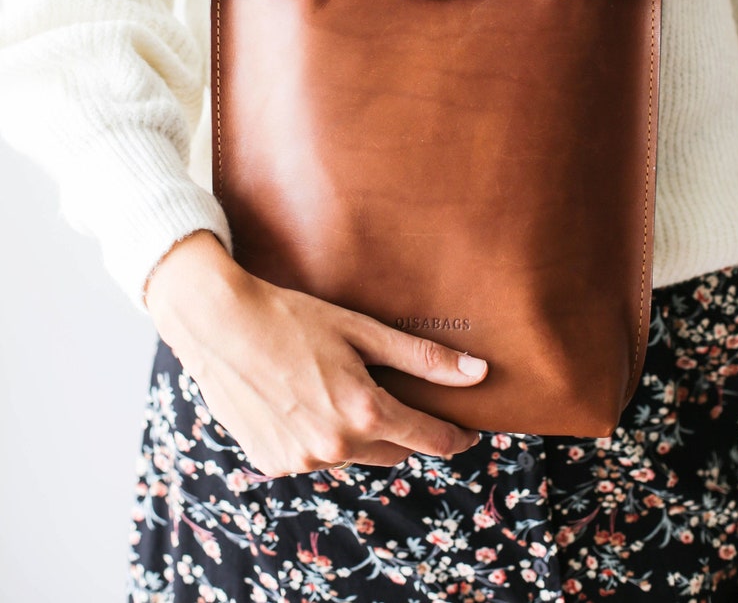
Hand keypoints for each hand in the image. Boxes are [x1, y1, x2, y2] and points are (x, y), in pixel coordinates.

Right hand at [144, 230, 486, 477]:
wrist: (218, 324)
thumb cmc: (292, 317)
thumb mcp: (362, 330)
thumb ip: (422, 357)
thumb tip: (478, 373)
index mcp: (364, 413)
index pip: (429, 440)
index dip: (454, 436)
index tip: (467, 431)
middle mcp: (335, 447)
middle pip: (393, 450)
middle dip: (401, 427)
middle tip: (393, 392)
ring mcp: (301, 460)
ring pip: (352, 454)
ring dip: (357, 432)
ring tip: (337, 386)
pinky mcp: (273, 463)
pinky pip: (314, 456)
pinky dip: (319, 435)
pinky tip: (303, 399)